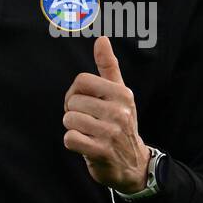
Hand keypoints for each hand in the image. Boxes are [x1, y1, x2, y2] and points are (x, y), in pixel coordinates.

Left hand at [62, 36, 148, 192]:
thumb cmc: (121, 124)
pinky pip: (70, 139)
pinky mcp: (101, 152)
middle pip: (73, 101)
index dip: (75, 92)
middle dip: (74, 112)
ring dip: (73, 128)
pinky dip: (72, 142)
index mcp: (122, 94)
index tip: (84, 103)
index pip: (82, 80)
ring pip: (69, 120)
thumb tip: (101, 39)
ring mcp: (111, 133)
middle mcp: (120, 112)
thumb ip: (109, 66)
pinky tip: (85, 145)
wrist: (133, 164)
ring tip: (88, 134)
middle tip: (88, 122)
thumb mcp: (119, 95)